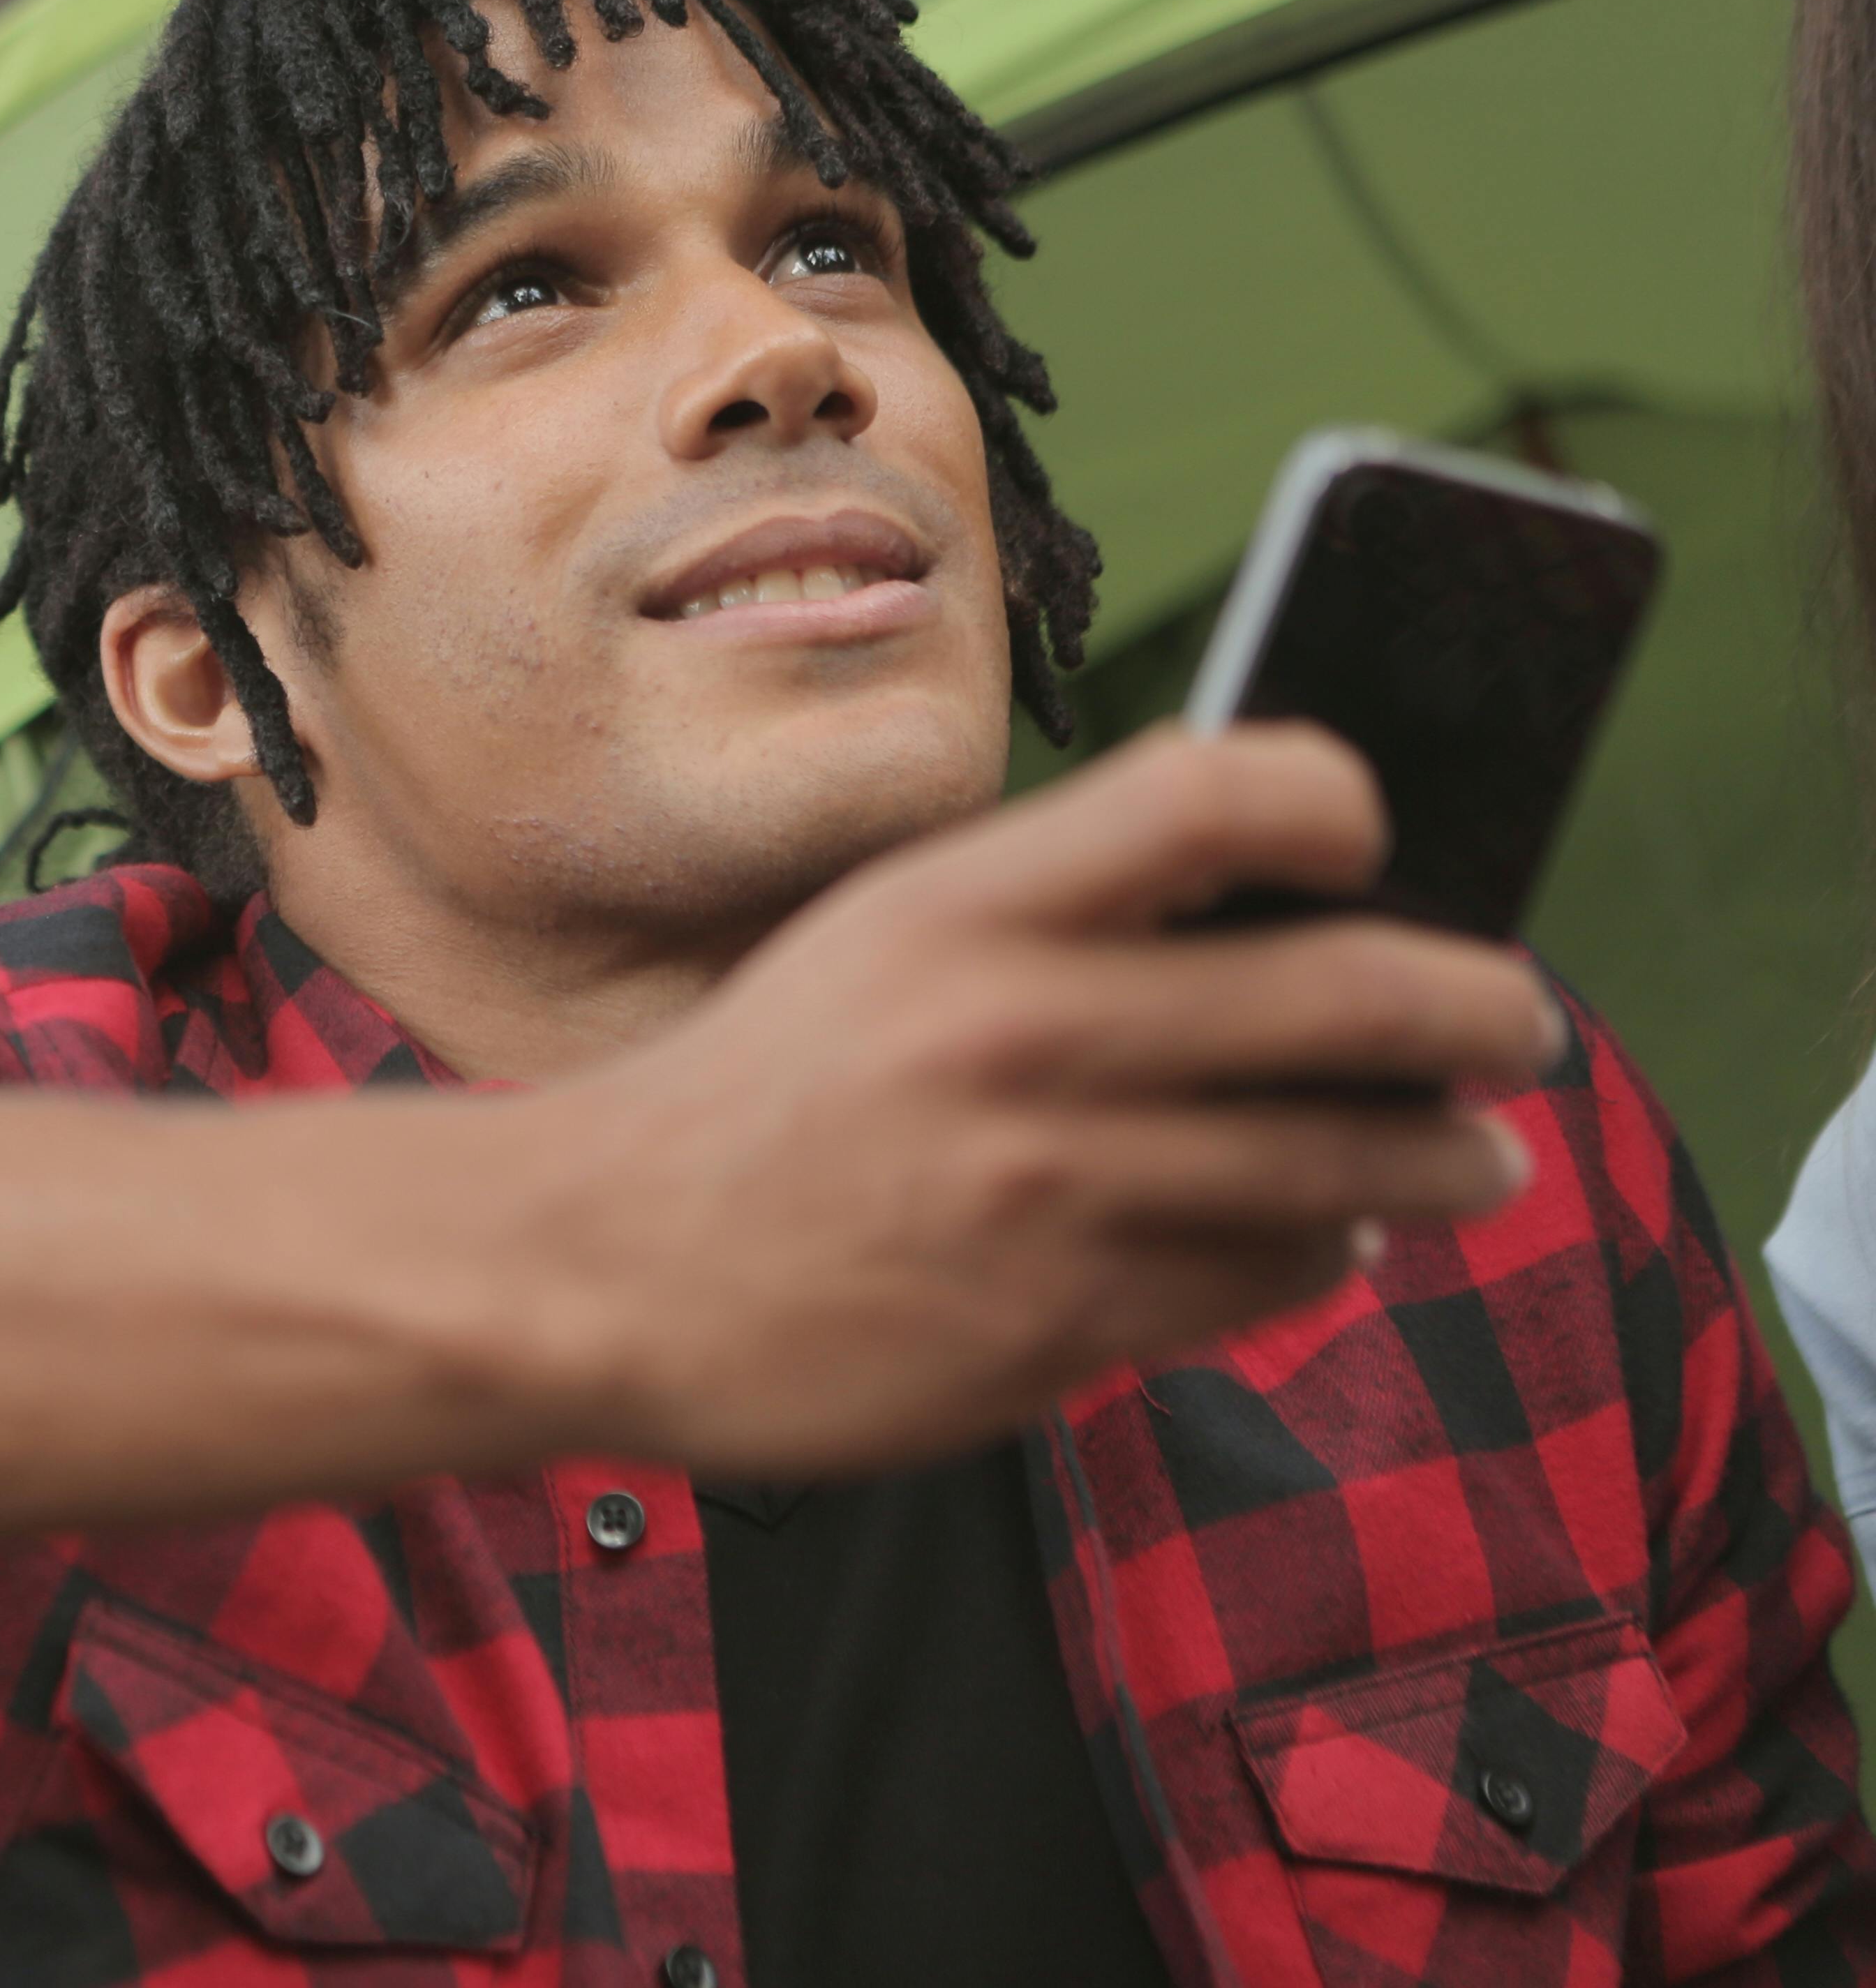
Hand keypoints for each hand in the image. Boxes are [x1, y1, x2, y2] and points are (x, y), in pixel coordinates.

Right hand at [545, 723, 1546, 1474]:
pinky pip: (1263, 1283)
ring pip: (1344, 1167)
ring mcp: (1046, 1189)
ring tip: (1466, 1159)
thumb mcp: (883, 940)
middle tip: (1517, 1024)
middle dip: (1485, 1012)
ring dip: (1443, 1162)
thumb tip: (1282, 894)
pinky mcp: (1057, 1323)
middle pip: (1352, 993)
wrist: (600, 1265)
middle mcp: (1019, 1033)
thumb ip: (1057, 907)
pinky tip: (1321, 1241)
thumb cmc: (760, 1090)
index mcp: (965, 906)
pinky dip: (1321, 1259)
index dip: (1340, 801)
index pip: (1217, 795)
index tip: (1380, 838)